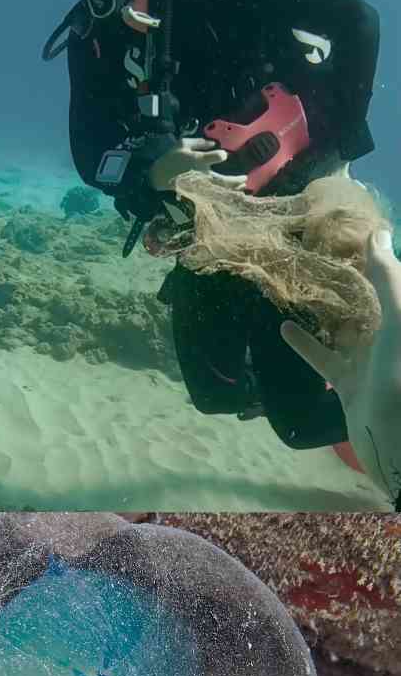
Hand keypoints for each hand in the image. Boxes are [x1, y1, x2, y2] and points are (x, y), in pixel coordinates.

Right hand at [148, 138, 246, 191]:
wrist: (159, 176)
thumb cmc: (171, 157)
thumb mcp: (183, 144)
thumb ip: (200, 142)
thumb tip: (214, 143)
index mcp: (196, 160)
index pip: (213, 158)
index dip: (219, 156)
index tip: (224, 155)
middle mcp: (201, 174)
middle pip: (221, 180)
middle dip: (234, 181)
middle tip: (244, 178)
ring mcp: (200, 185)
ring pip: (219, 190)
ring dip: (232, 189)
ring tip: (243, 185)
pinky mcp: (198, 191)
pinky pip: (214, 194)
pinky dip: (225, 194)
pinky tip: (234, 192)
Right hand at [281, 229, 400, 504]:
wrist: (393, 445)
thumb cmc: (398, 378)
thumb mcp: (397, 321)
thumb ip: (388, 279)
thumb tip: (377, 234)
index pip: (394, 278)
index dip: (382, 254)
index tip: (357, 230)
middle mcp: (392, 335)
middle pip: (374, 299)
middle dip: (353, 277)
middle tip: (323, 250)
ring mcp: (374, 362)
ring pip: (350, 326)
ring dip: (329, 308)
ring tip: (305, 282)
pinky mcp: (353, 384)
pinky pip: (327, 358)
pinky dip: (307, 344)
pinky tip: (285, 328)